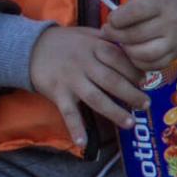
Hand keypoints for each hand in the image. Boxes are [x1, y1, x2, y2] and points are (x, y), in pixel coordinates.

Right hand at [29, 25, 148, 146]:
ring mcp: (71, 80)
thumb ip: (111, 41)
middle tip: (146, 104)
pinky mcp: (58, 93)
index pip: (119, 60)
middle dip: (131, 94)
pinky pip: (68, 113)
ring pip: (95, 98)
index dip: (134, 72)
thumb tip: (137, 50)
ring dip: (114, 112)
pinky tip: (83, 142)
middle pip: (111, 80)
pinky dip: (75, 128)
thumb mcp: (90, 34)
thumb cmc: (68, 42)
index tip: (145, 82)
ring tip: (130, 123)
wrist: (31, 47)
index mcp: (95, 47)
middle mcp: (84, 64)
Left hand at [103, 0, 176, 71]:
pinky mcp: (175, 55)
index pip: (135, 13)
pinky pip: (152, 65)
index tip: (111, 19)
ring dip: (126, 50)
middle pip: (135, 35)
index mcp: (163, 2)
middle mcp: (171, 23)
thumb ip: (129, 3)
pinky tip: (133, 51)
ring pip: (143, 54)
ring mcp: (175, 41)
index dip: (116, 18)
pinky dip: (138, 61)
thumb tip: (112, 24)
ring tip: (122, 42)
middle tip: (108, 31)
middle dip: (115, 34)